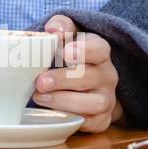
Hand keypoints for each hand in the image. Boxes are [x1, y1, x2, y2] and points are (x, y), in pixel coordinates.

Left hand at [34, 14, 121, 132]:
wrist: (82, 84)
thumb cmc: (69, 55)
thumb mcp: (66, 34)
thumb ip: (60, 25)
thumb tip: (53, 30)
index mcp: (99, 52)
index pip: (99, 49)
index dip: (83, 50)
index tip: (65, 52)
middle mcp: (107, 75)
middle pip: (91, 77)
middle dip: (63, 80)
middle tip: (40, 82)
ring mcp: (107, 98)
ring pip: (95, 103)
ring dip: (65, 101)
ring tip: (40, 96)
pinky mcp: (102, 119)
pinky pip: (92, 123)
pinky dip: (72, 118)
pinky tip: (53, 112)